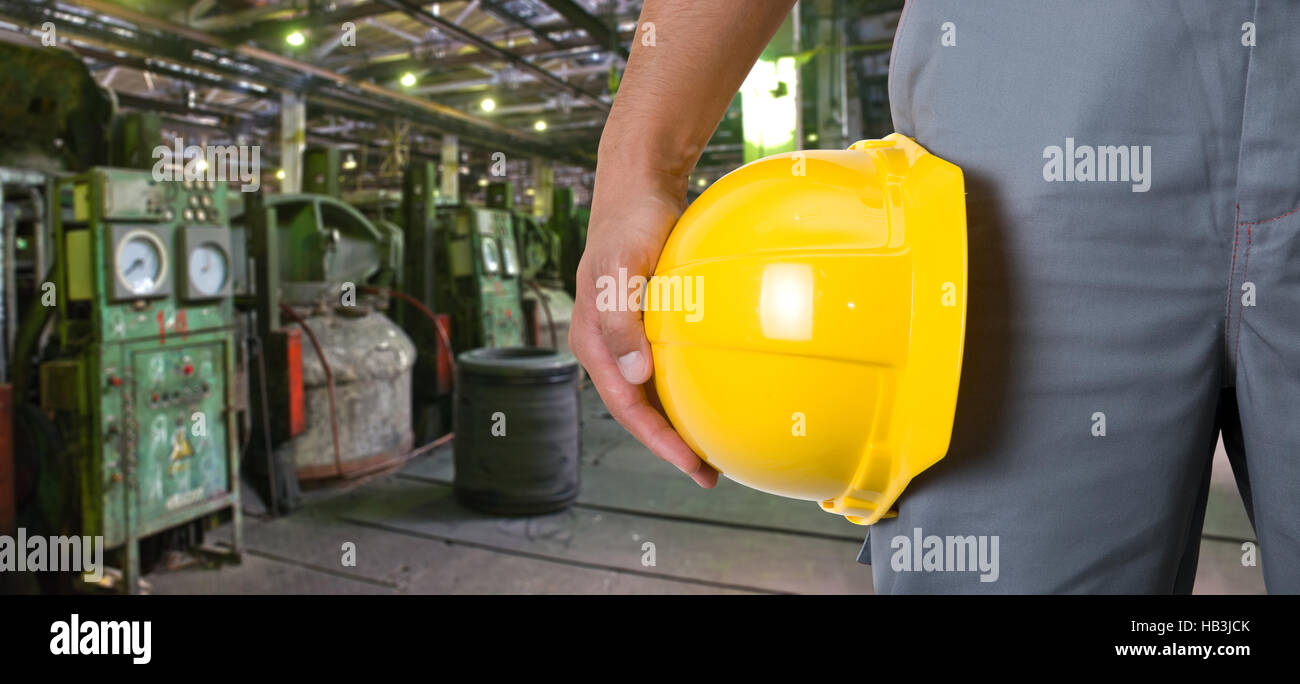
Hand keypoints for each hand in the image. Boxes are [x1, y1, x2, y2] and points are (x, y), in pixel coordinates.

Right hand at [569, 170, 718, 487]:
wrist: (637, 188)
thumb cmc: (628, 224)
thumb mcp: (621, 268)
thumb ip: (621, 321)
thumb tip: (636, 375)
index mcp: (593, 344)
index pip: (626, 407)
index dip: (657, 441)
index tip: (691, 464)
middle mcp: (607, 348)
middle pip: (638, 410)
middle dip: (670, 446)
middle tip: (708, 473)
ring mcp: (626, 339)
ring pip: (651, 394)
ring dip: (678, 423)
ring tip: (712, 449)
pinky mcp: (647, 325)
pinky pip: (666, 368)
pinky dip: (685, 389)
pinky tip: (712, 395)